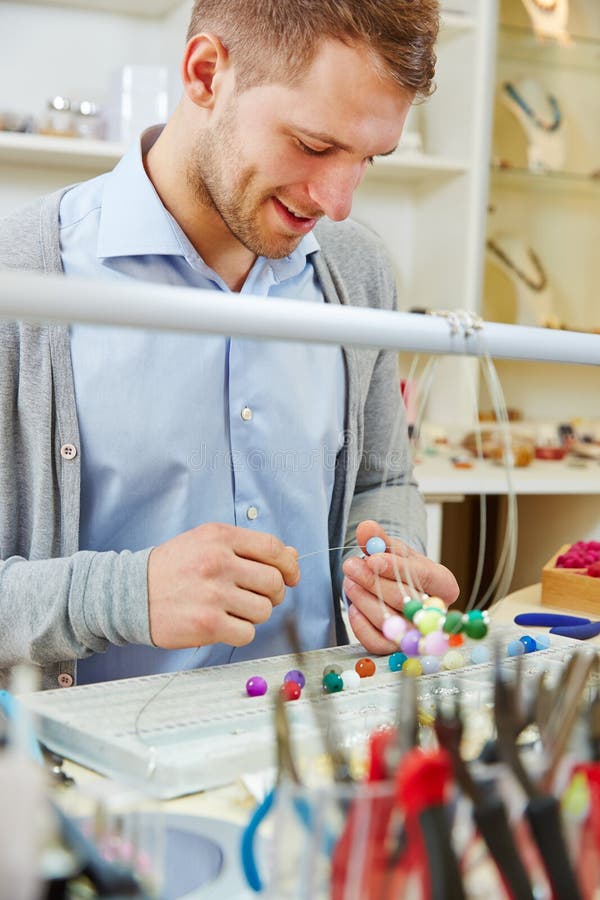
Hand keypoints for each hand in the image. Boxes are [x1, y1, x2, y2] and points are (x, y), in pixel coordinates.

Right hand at [147, 523, 299, 648]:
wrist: (131, 592)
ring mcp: (213, 594)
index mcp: (220, 537)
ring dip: (255, 614)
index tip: (291, 576)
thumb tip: (291, 557)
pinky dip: (240, 632)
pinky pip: (247, 632)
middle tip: (258, 596)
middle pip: (274, 582)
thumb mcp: (208, 544)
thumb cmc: (173, 568)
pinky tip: (224, 623)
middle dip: (273, 593)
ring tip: (234, 609)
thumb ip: (250, 549)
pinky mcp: (207, 624)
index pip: (273, 549)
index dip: (289, 565)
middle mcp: (218, 562)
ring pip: (264, 610)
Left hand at [342, 520, 458, 653]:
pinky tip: (353, 606)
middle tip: (351, 565)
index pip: (423, 576)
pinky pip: (376, 642)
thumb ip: (379, 539)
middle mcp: (435, 614)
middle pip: (404, 599)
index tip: (373, 558)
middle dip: (373, 581)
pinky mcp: (396, 650)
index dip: (398, 568)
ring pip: (389, 621)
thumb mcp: (394, 551)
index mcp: (443, 585)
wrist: (399, 592)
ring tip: (349, 581)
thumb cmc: (401, 571)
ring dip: (363, 599)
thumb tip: (365, 527)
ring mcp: (417, 635)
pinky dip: (361, 625)